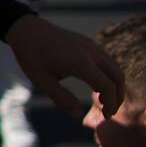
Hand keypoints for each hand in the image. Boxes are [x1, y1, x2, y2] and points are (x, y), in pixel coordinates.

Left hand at [4, 15, 124, 117]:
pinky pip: (107, 61)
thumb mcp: (42, 82)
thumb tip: (78, 115)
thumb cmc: (31, 56)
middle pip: (118, 76)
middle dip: (118, 96)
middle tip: (108, 112)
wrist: (27, 30)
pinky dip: (109, 75)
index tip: (106, 116)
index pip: (107, 86)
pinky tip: (97, 87)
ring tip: (103, 101)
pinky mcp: (89, 44)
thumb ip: (62, 99)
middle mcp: (91, 52)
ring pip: (115, 67)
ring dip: (115, 85)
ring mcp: (91, 46)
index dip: (111, 104)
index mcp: (80, 62)